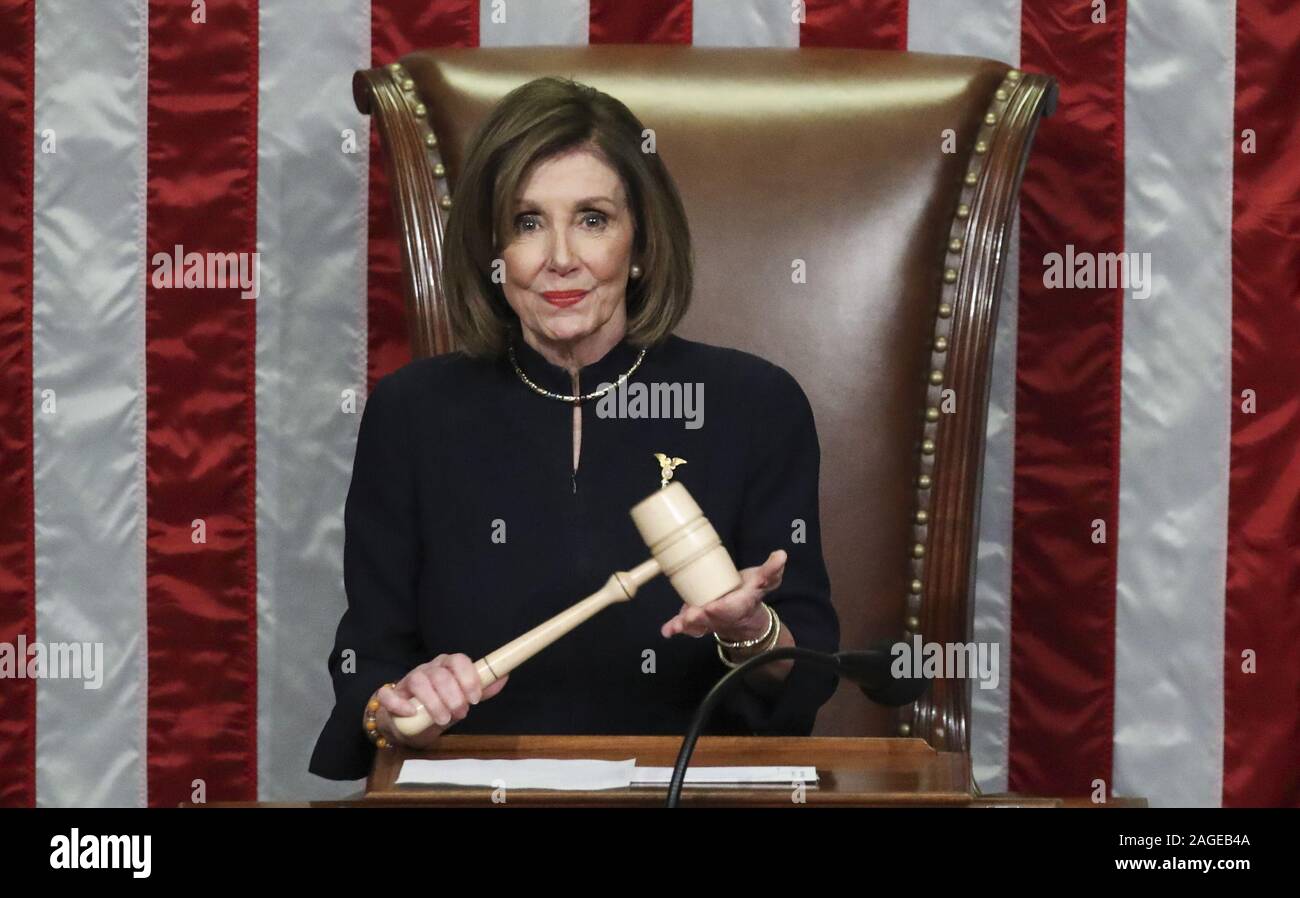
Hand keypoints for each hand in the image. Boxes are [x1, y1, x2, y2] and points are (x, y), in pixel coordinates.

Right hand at [371, 653, 509, 748]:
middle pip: (440, 674)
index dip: (468, 678)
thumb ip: (481, 689)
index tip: (474, 698)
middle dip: (453, 695)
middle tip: (461, 714)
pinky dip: (400, 704)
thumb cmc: (440, 706)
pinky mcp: (390, 695)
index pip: (458, 660)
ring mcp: (407, 681)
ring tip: (443, 719)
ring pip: (418, 681)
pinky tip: (412, 713)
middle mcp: (428, 670)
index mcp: (446, 667)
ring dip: (433, 701)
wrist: (409, 724)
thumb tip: (504, 676)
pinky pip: (389, 694)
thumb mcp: (463, 699)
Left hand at [660, 549, 785, 641]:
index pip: (732, 607)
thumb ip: (772, 569)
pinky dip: (674, 627)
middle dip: (700, 617)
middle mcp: (723, 615)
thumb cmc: (749, 593)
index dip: (722, 608)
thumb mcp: (764, 581)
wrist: (744, 617)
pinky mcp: (697, 620)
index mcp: (740, 604)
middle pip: (711, 618)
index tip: (713, 607)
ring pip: (697, 625)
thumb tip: (782, 554)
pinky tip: (666, 630)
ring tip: (676, 624)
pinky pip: (685, 626)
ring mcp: (709, 620)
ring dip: (687, 624)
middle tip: (690, 615)